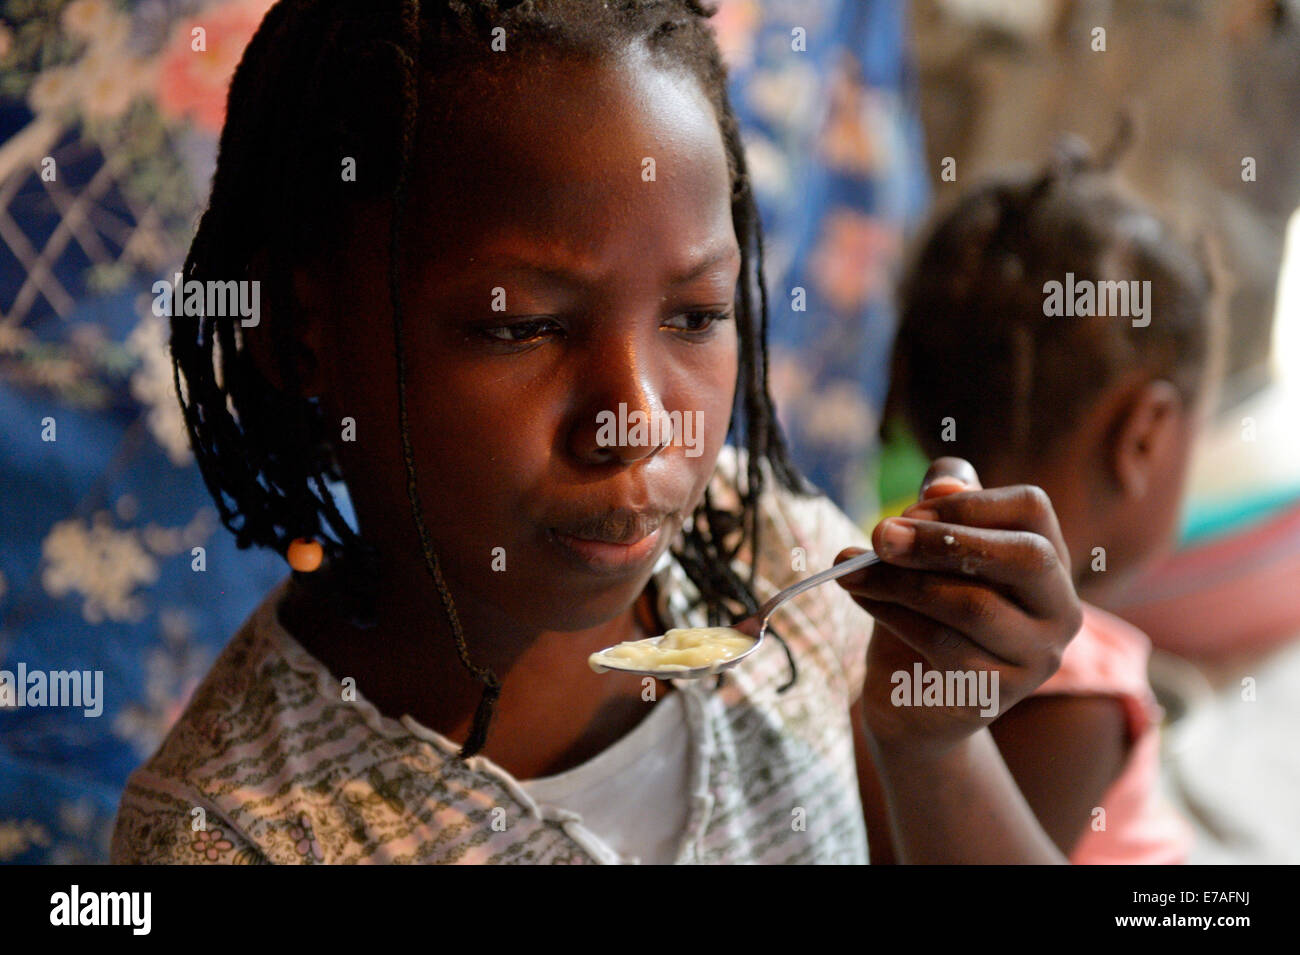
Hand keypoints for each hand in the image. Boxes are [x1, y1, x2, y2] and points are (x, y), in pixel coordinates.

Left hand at [836, 457, 1082, 752]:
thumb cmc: (924, 611)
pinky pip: (945, 646)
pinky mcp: (1000, 694)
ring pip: (973, 605)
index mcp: (1049, 559)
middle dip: (942, 540)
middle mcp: (1060, 608)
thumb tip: (942, 487)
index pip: (1032, 507)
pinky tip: (861, 598)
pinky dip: (893, 616)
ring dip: (901, 581)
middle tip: (879, 534)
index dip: (967, 502)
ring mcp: (1037, 656)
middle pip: (1024, 556)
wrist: (912, 699)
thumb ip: (940, 512)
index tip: (908, 510)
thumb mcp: (930, 553)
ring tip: (851, 570)